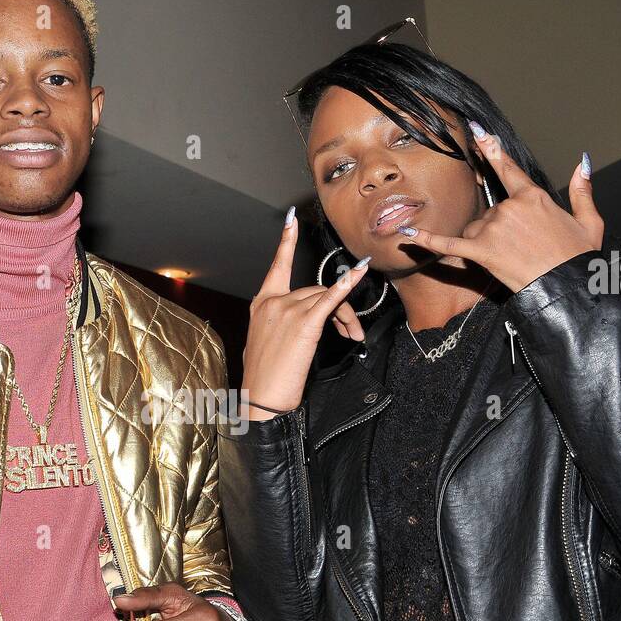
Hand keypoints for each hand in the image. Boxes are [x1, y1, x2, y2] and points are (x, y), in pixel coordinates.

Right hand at [241, 211, 369, 420]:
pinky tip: (358, 272)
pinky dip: (347, 285)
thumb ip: (278, 326)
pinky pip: (331, 298)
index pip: (276, 267)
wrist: (261, 400)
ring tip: (353, 336)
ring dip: (346, 316)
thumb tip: (295, 327)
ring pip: (326, 299)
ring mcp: (287, 310)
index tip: (291, 221)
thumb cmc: (263, 379)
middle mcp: (273, 302)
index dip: (286, 243)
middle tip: (351, 331)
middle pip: (314, 289)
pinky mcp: (304, 323)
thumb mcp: (264, 345)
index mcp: (261, 305)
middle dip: (338, 307)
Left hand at [400, 129, 603, 292]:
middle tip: (522, 249)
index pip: (508, 170)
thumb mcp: (589, 221)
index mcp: (534, 196)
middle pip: (490, 212)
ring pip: (476, 230)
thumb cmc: (578, 258)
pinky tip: (407, 236)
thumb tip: (582, 162)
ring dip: (486, 244)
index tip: (478, 134)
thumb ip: (581, 190)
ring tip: (511, 260)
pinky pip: (449, 244)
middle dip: (499, 230)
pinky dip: (427, 242)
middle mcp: (510, 207)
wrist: (567, 287)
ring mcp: (494, 228)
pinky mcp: (481, 250)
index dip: (492, 151)